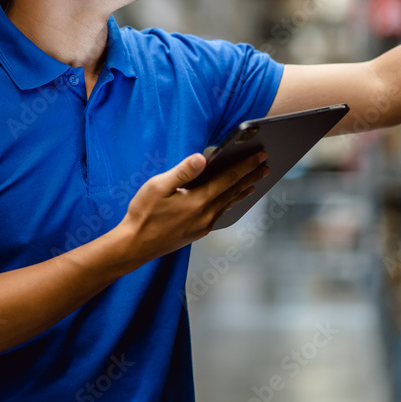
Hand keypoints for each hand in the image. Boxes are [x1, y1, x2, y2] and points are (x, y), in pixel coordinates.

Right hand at [116, 151, 269, 262]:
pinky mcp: (198, 232)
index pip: (229, 178)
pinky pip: (221, 213)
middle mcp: (206, 214)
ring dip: (243, 190)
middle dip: (251, 176)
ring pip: (229, 204)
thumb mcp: (158, 186)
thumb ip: (182, 171)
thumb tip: (202, 158)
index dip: (246, 165)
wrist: (134, 245)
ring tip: (255, 181)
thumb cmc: (143, 214)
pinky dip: (231, 202)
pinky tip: (231, 200)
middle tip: (266, 165)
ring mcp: (203, 225)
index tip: (260, 155)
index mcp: (198, 200)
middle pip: (234, 191)